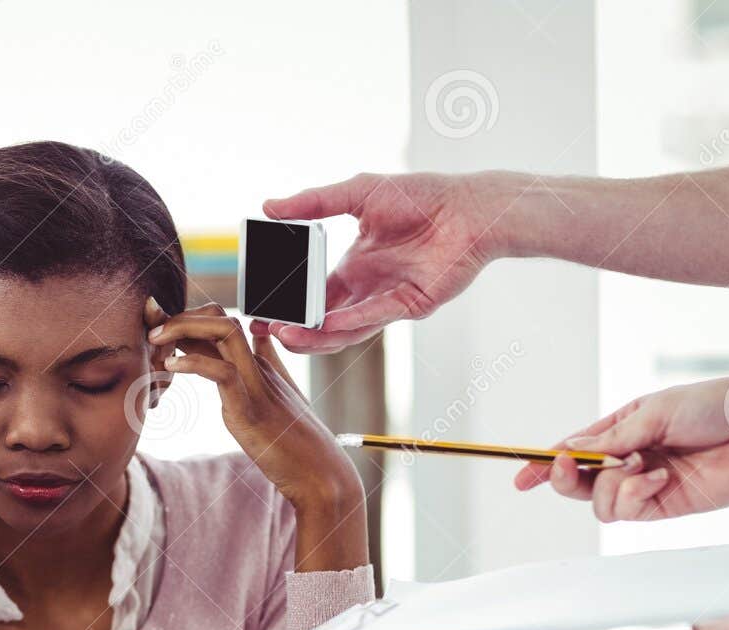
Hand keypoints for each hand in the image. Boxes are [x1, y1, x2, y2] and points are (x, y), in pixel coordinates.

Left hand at [144, 299, 366, 571]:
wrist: (320, 473)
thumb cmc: (296, 441)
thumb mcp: (276, 398)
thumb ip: (265, 367)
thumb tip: (259, 340)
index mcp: (259, 364)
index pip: (220, 324)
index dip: (186, 319)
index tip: (157, 327)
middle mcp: (258, 365)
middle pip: (220, 318)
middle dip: (180, 316)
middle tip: (150, 328)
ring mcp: (256, 383)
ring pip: (224, 332)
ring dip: (183, 329)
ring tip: (155, 341)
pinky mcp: (251, 407)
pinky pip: (222, 372)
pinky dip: (194, 363)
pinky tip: (171, 368)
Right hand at [258, 172, 508, 353]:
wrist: (468, 206)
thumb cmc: (420, 196)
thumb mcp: (359, 193)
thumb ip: (314, 203)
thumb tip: (269, 206)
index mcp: (353, 268)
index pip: (312, 295)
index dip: (287, 304)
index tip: (260, 308)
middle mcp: (367, 289)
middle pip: (322, 320)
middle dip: (292, 328)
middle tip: (263, 328)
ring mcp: (387, 301)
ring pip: (344, 330)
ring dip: (314, 336)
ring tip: (285, 335)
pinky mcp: (410, 305)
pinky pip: (373, 317)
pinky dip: (348, 322)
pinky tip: (324, 324)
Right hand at [512, 373, 728, 522]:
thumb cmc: (717, 406)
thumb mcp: (653, 412)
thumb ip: (610, 438)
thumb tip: (569, 450)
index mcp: (622, 429)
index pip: (572, 449)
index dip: (543, 463)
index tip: (521, 476)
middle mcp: (628, 459)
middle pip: (577, 482)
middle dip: (564, 477)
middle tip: (567, 467)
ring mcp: (644, 484)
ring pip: (598, 502)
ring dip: (611, 485)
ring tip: (642, 466)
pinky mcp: (663, 506)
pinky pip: (627, 511)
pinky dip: (634, 496)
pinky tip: (657, 479)